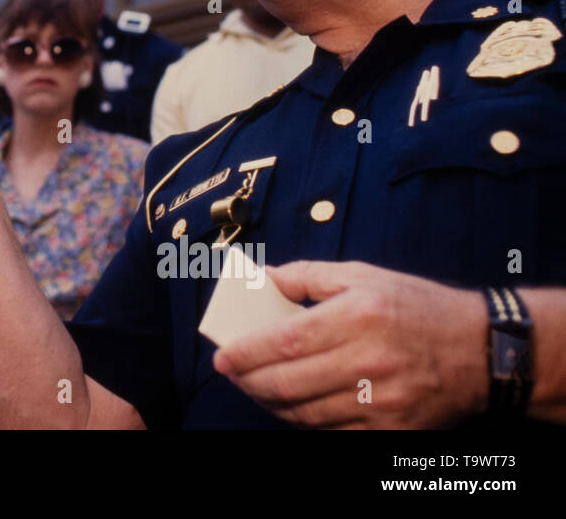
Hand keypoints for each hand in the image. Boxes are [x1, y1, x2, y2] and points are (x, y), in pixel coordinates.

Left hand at [213, 261, 487, 427]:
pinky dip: (303, 419)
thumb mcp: (365, 276)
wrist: (483, 351)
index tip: (223, 356)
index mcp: (359, 316)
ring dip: (270, 402)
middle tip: (232, 373)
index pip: (285, 341)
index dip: (246, 353)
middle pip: (288, 383)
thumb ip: (309, 275)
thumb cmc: (418, 307)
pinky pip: (331, 430)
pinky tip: (291, 404)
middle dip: (249, 381)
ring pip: (305, 412)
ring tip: (256, 386)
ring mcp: (382, 401)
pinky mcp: (391, 428)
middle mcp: (369, 361)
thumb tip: (264, 279)